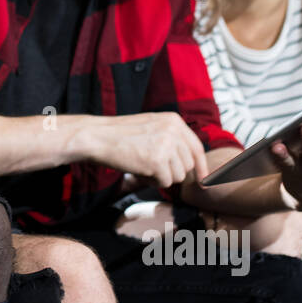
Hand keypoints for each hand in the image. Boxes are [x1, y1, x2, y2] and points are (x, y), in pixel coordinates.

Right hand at [81, 112, 208, 188]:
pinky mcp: (157, 161)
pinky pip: (165, 182)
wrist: (97, 137)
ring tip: (143, 166)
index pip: (196, 147)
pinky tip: (140, 170)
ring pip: (178, 175)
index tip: (204, 180)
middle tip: (151, 167)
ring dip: (162, 177)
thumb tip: (193, 165)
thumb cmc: (120, 135)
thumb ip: (171, 139)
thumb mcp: (151, 127)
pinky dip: (153, 182)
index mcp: (173, 120)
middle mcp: (173, 130)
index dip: (201, 166)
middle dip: (172, 171)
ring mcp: (166, 145)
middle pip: (188, 165)